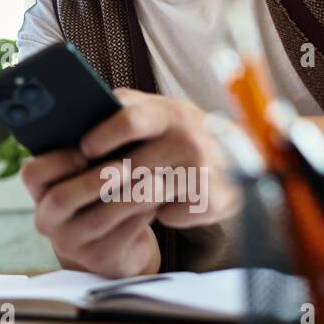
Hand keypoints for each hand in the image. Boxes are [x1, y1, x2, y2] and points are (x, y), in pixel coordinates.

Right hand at [21, 146, 160, 276]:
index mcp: (40, 190)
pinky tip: (156, 202)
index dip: (57, 161)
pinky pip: (120, 237)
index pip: (32, 173)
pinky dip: (140, 217)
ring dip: (127, 198)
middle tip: (124, 167)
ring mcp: (71, 243)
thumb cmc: (103, 191)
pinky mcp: (98, 260)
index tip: (86, 150)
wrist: (118, 238)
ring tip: (154, 180)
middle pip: (61, 198)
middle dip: (94, 181)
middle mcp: (47, 219)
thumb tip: (107, 117)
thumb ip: (89, 153)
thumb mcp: (88, 172)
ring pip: (97, 219)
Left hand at [79, 89, 239, 228]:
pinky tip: (157, 207)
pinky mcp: (211, 202)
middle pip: (131, 166)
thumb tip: (82, 111)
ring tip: (111, 197)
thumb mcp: (160, 109)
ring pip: (144, 195)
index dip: (103, 136)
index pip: (130, 121)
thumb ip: (127, 107)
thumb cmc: (182, 131)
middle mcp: (189, 141)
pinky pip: (167, 216)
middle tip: (84, 185)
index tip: (85, 148)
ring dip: (125, 199)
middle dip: (104, 178)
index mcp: (171, 113)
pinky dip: (158, 214)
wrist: (241, 156)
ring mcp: (202, 174)